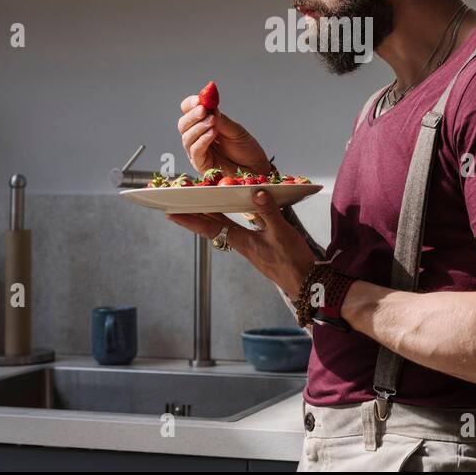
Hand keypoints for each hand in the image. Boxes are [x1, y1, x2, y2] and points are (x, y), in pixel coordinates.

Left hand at [166, 190, 315, 300]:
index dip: (190, 220)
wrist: (304, 282)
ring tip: (198, 204)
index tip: (170, 213)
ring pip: (222, 228)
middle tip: (178, 204)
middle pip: (211, 227)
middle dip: (195, 215)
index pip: (209, 228)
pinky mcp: (258, 247)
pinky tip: (230, 213)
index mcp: (242, 242)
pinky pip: (235, 229)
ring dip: (210, 216)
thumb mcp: (282, 233)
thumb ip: (269, 212)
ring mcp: (248, 246)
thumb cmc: (293, 261)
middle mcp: (241, 244)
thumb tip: (256, 192)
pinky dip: (227, 219)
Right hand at [177, 93, 271, 176]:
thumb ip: (221, 120)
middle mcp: (197, 138)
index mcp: (204, 125)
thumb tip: (209, 107)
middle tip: (203, 110)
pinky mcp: (201, 164)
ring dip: (199, 127)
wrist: (256, 167)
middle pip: (184, 124)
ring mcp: (198, 152)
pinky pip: (195, 151)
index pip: (189, 112)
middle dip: (192, 116)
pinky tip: (212, 133)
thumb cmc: (246, 149)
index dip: (191, 105)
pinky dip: (202, 140)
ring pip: (187, 138)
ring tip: (213, 122)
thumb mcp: (235, 130)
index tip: (199, 99)